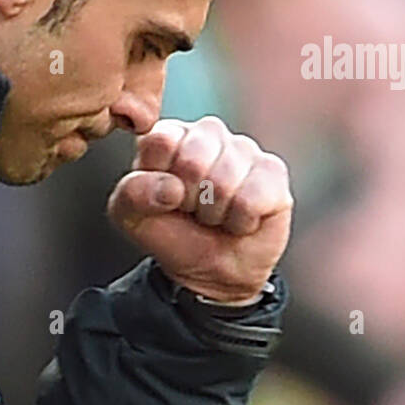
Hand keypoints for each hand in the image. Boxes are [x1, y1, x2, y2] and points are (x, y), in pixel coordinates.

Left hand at [107, 116, 291, 303]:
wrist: (211, 270)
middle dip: (189, 198)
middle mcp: (206, 134)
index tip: (164, 197)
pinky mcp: (273, 171)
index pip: (160, 141)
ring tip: (213, 215)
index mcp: (167, 135)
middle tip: (191, 209)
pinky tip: (239, 219)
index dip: (160, 180)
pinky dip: (241, 221)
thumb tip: (170, 186)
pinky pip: (253, 198)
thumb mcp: (131, 217)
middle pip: (193, 159)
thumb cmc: (170, 234)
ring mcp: (244, 149)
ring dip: (214, 212)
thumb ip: (132, 193)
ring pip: (224, 181)